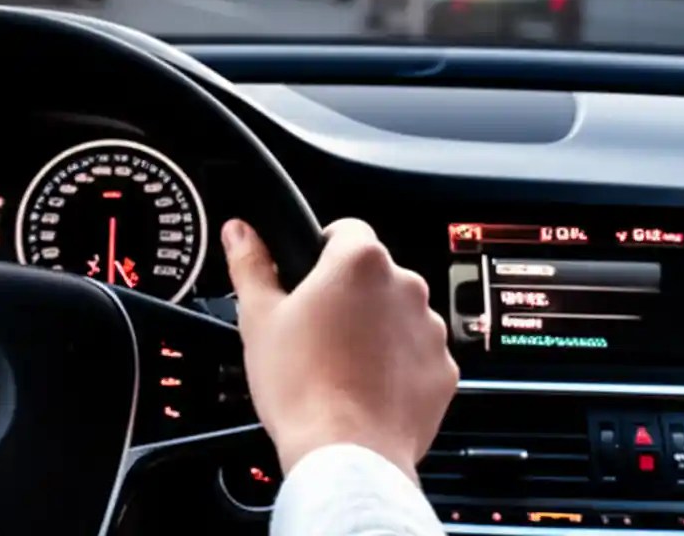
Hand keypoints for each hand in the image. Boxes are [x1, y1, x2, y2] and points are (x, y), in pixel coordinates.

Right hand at [223, 217, 457, 481]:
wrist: (346, 454)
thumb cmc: (302, 387)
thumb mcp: (258, 318)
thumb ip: (251, 264)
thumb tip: (239, 232)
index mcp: (359, 261)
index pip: (345, 230)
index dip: (321, 250)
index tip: (306, 279)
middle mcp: (405, 286)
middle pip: (373, 275)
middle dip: (348, 295)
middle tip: (314, 330)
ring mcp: (430, 329)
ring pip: (397, 314)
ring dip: (375, 329)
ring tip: (339, 364)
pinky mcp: (444, 369)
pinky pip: (418, 354)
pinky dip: (397, 364)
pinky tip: (365, 386)